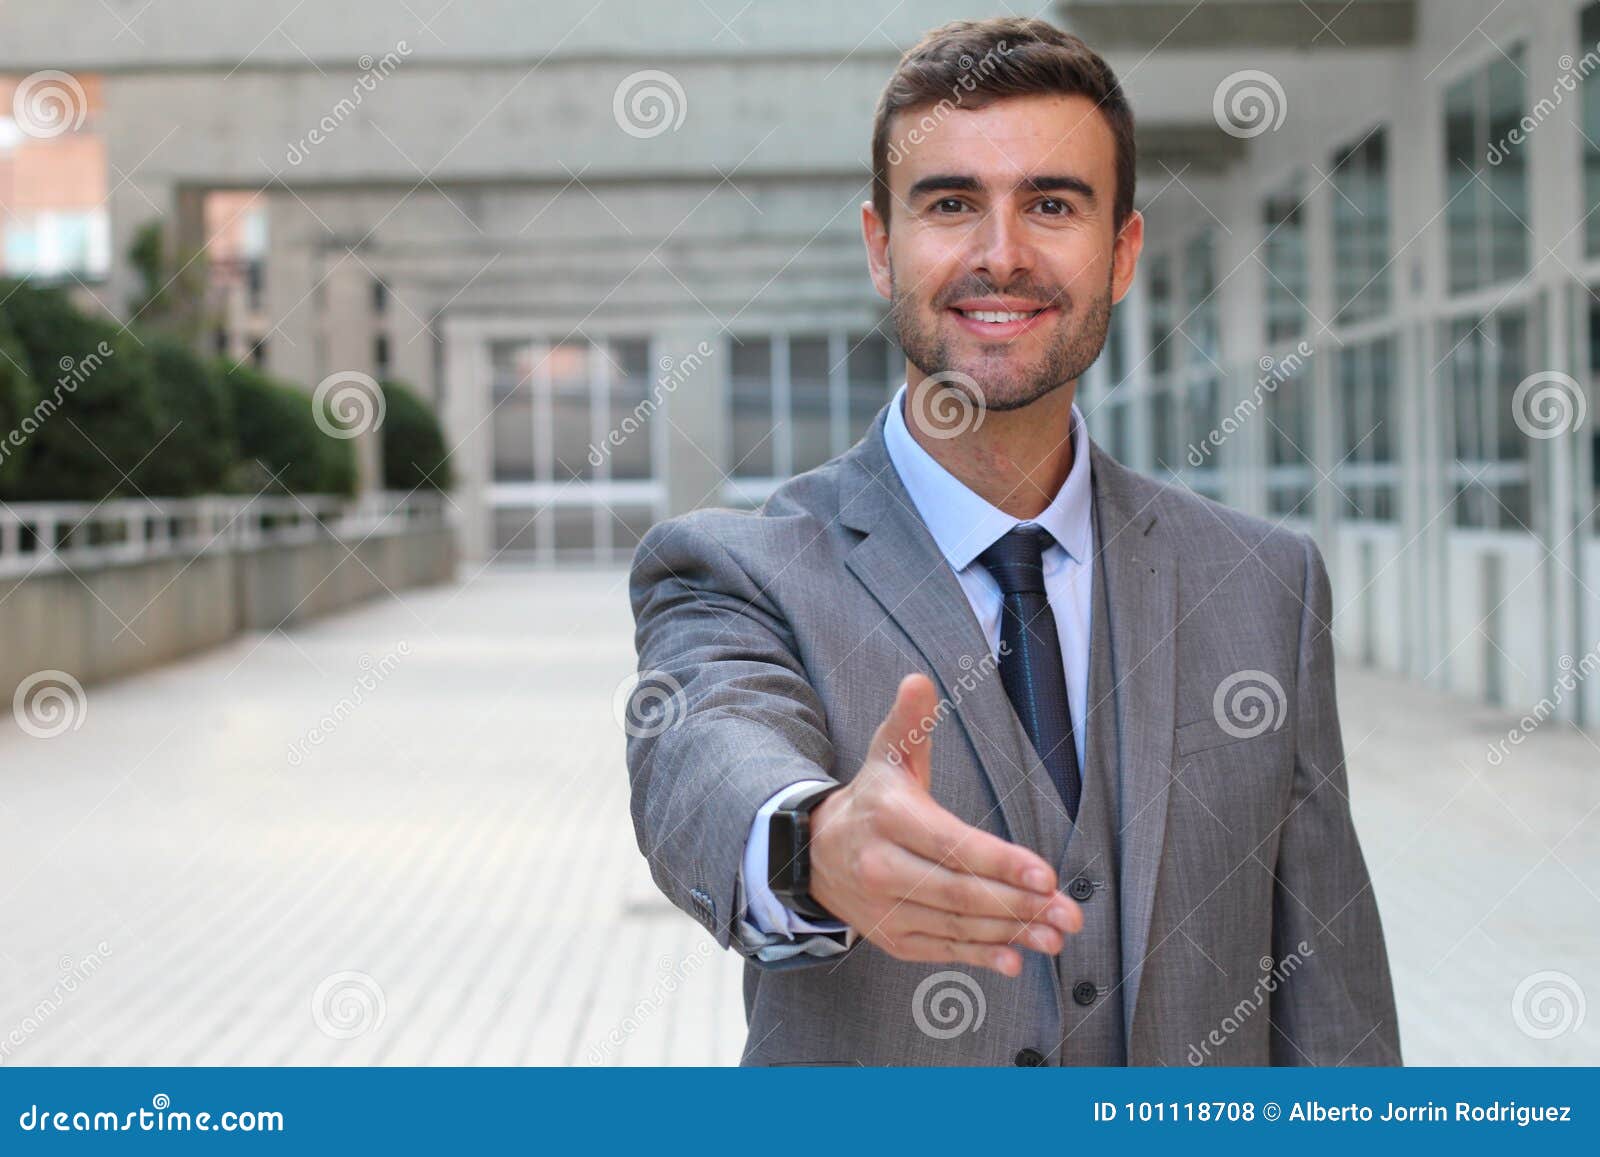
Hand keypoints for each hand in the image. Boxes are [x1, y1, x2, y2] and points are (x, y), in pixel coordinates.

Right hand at [809, 672, 1081, 975]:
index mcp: (888, 818)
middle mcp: (882, 867)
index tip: (1047, 875)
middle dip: (1019, 904)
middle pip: (959, 892)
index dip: (1000, 862)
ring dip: (1012, 933)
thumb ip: (909, 720)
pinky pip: (943, 949)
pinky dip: (981, 955)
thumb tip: (919, 681)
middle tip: (1068, 912)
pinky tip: (1017, 956)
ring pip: (956, 925)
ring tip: (1056, 934)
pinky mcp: (892, 938)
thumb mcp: (887, 754)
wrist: (816, 853)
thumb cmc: (874, 798)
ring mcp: (885, 908)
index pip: (951, 844)